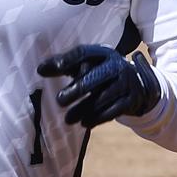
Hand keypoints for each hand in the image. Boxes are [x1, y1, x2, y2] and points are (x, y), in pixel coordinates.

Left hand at [37, 44, 159, 127]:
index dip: (67, 60)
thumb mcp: (86, 65)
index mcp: (103, 53)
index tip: (51, 70)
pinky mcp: (130, 100)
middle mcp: (116, 65)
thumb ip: (64, 65)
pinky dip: (98, 118)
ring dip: (84, 109)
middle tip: (59, 101)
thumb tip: (40, 70)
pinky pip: (114, 110)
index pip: (83, 53)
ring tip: (68, 119)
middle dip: (77, 89)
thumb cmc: (101, 73)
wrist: (137, 86)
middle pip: (96, 76)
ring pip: (103, 97)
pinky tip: (85, 123)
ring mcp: (126, 83)